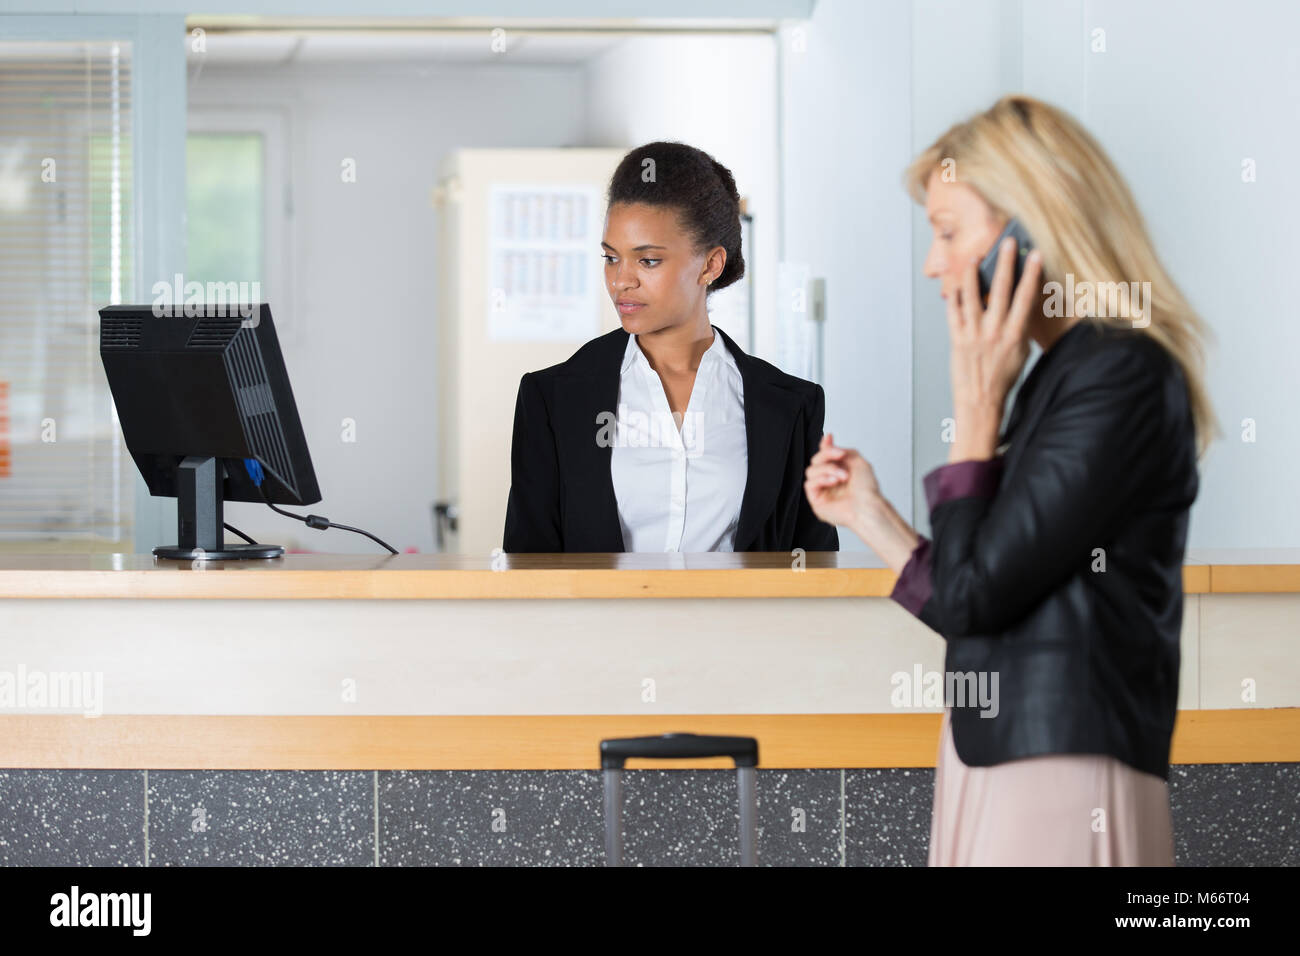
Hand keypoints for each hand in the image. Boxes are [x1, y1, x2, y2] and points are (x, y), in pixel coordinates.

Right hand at [804, 432, 880, 529]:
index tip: (829, 438)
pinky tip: (833, 481)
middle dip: (827, 455)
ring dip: (827, 469)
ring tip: (842, 476)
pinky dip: (821, 479)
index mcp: (840, 471)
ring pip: (811, 471)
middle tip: (840, 455)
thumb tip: (828, 442)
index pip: (826, 457)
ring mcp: (822, 491)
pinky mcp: (816, 501)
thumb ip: (842, 451)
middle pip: (816, 460)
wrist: (868, 506)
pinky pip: (809, 484)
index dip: (825, 447)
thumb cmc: (867, 490)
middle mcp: (830, 480)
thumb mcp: (857, 461)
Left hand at [949, 237, 1042, 415]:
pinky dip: (954, 297)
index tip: (1035, 255)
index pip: (1025, 297)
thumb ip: (1019, 326)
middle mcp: (994, 331)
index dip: (1031, 274)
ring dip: (973, 274)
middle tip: (1008, 243)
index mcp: (1015, 334)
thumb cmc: (1002, 377)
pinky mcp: (956, 339)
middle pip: (1001, 290)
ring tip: (975, 257)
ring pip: (972, 296)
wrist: (981, 400)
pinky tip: (956, 284)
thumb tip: (1020, 305)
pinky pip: (954, 312)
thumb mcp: (1021, 351)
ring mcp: (973, 334)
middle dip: (1005, 263)